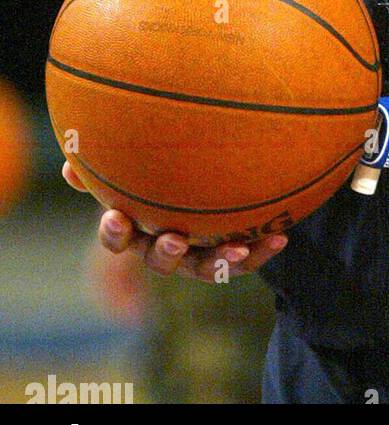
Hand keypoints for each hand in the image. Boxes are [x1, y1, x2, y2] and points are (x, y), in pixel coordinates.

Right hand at [62, 161, 287, 281]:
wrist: (209, 175)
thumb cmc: (163, 163)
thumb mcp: (138, 158)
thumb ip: (111, 158)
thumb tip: (70, 164)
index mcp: (140, 225)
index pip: (119, 236)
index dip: (114, 232)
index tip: (114, 216)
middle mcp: (167, 243)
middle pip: (161, 260)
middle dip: (165, 253)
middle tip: (173, 239)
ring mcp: (200, 250)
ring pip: (205, 267)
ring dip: (219, 262)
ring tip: (237, 251)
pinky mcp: (231, 247)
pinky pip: (245, 256)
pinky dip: (261, 251)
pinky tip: (281, 237)